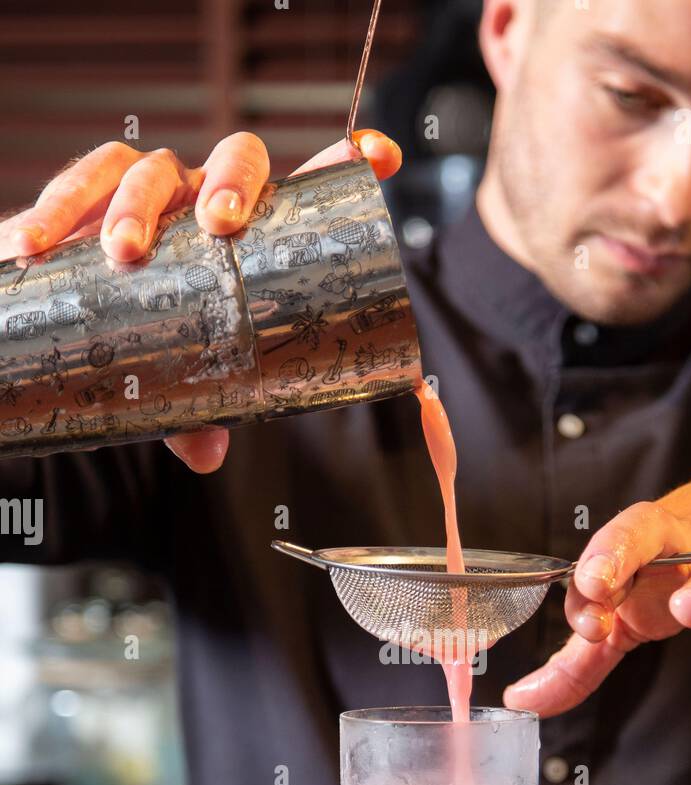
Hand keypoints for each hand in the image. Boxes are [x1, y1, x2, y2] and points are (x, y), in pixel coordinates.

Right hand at [0, 129, 400, 472]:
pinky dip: (57, 208)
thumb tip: (206, 451)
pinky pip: (82, 180)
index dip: (346, 164)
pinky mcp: (91, 196)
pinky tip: (39, 241)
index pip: (306, 192)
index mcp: (252, 238)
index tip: (378, 155)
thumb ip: (199, 414)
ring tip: (123, 249)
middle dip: (232, 184)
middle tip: (220, 226)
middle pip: (236, 158)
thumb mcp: (185, 389)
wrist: (79, 335)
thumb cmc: (153, 351)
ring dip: (137, 203)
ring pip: (154, 167)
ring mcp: (151, 192)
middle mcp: (207, 203)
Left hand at [504, 467, 690, 716]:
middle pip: (639, 536)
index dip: (585, 596)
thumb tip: (522, 700)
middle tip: (595, 583)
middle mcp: (674, 546)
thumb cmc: (676, 569)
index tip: (584, 626)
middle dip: (614, 556)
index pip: (595, 567)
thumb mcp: (624, 613)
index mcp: (630, 554)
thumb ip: (577, 662)